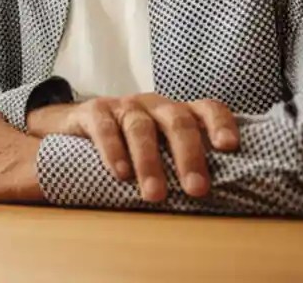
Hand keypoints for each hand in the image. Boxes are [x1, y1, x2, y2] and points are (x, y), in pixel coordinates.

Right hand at [26, 94, 238, 201]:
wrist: (73, 127)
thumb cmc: (128, 145)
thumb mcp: (160, 148)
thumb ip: (184, 161)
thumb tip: (224, 197)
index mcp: (177, 113)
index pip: (207, 109)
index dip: (220, 124)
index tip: (229, 147)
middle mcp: (154, 105)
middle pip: (177, 122)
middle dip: (189, 156)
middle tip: (196, 189)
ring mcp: (124, 105)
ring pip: (141, 128)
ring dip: (149, 162)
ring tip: (154, 194)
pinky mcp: (94, 110)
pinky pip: (105, 129)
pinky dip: (114, 151)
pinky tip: (121, 174)